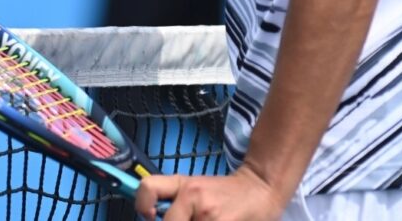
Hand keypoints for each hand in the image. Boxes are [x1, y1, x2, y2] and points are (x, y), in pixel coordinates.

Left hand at [135, 165, 290, 220]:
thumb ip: (173, 202)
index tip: (149, 216)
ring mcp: (209, 214)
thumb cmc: (223, 193)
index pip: (149, 187)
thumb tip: (152, 217)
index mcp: (182, 184)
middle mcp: (192, 195)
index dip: (142, 204)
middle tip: (191, 220)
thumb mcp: (194, 188)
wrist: (259, 189)